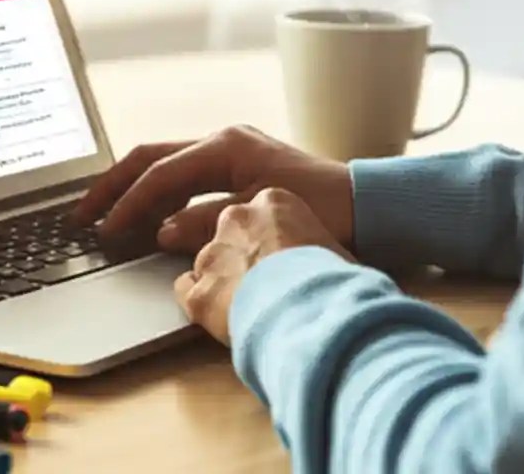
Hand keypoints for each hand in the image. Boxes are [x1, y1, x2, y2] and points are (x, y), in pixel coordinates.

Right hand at [74, 125, 353, 253]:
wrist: (370, 206)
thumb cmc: (324, 211)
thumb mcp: (259, 217)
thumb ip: (205, 223)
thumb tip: (159, 231)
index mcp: (226, 145)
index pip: (160, 174)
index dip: (128, 203)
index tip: (104, 231)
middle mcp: (223, 140)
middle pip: (150, 158)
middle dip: (113, 186)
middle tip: (81, 216)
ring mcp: (230, 151)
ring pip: (164, 165)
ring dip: (133, 190)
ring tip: (104, 218)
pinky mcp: (237, 167)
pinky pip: (184, 177)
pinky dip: (159, 196)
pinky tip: (146, 219)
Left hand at [174, 188, 354, 343]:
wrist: (313, 313)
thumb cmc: (336, 282)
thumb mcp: (335, 251)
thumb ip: (313, 250)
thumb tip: (326, 272)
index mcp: (274, 203)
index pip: (260, 214)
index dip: (271, 240)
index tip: (281, 259)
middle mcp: (235, 220)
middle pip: (228, 236)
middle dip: (241, 258)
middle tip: (264, 285)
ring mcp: (211, 256)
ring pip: (207, 265)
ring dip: (223, 284)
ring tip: (248, 310)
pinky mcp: (197, 293)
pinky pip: (186, 292)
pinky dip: (200, 305)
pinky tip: (222, 320)